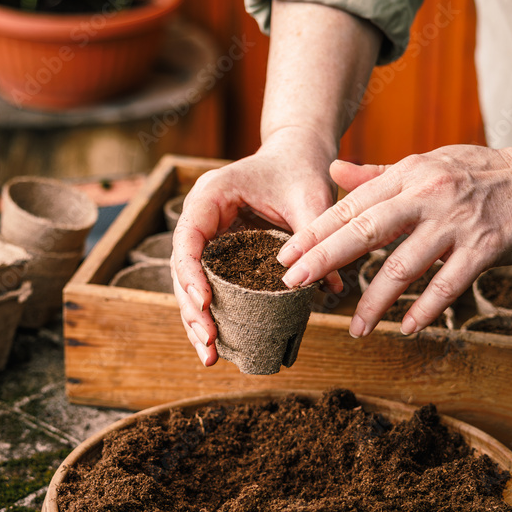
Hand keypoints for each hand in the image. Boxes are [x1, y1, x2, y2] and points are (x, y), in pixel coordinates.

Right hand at [171, 137, 340, 366]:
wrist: (298, 156)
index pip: (187, 238)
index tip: (205, 302)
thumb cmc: (300, 168)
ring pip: (190, 285)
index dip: (190, 273)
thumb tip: (330, 284)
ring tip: (210, 356)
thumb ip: (314, 234)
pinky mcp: (221, 256)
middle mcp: (200, 220)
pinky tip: (219, 345)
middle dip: (192, 309)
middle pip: (182, 270)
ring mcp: (208, 239)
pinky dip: (213, 316)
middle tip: (208, 342)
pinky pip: (210, 288)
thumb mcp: (309, 195)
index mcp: (209, 196)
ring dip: (197, 321)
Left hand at [278, 143, 511, 336]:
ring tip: (355, 328)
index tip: (285, 255)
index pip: (350, 205)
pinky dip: (426, 308)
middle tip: (292, 284)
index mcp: (407, 174)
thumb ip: (377, 174)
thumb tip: (332, 170)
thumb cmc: (482, 172)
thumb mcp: (426, 162)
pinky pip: (448, 283)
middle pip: (364, 231)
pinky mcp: (486, 246)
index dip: (315, 232)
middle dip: (324, 260)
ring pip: (403, 266)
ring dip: (374, 301)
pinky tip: (407, 327)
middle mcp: (426, 195)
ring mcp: (456, 222)